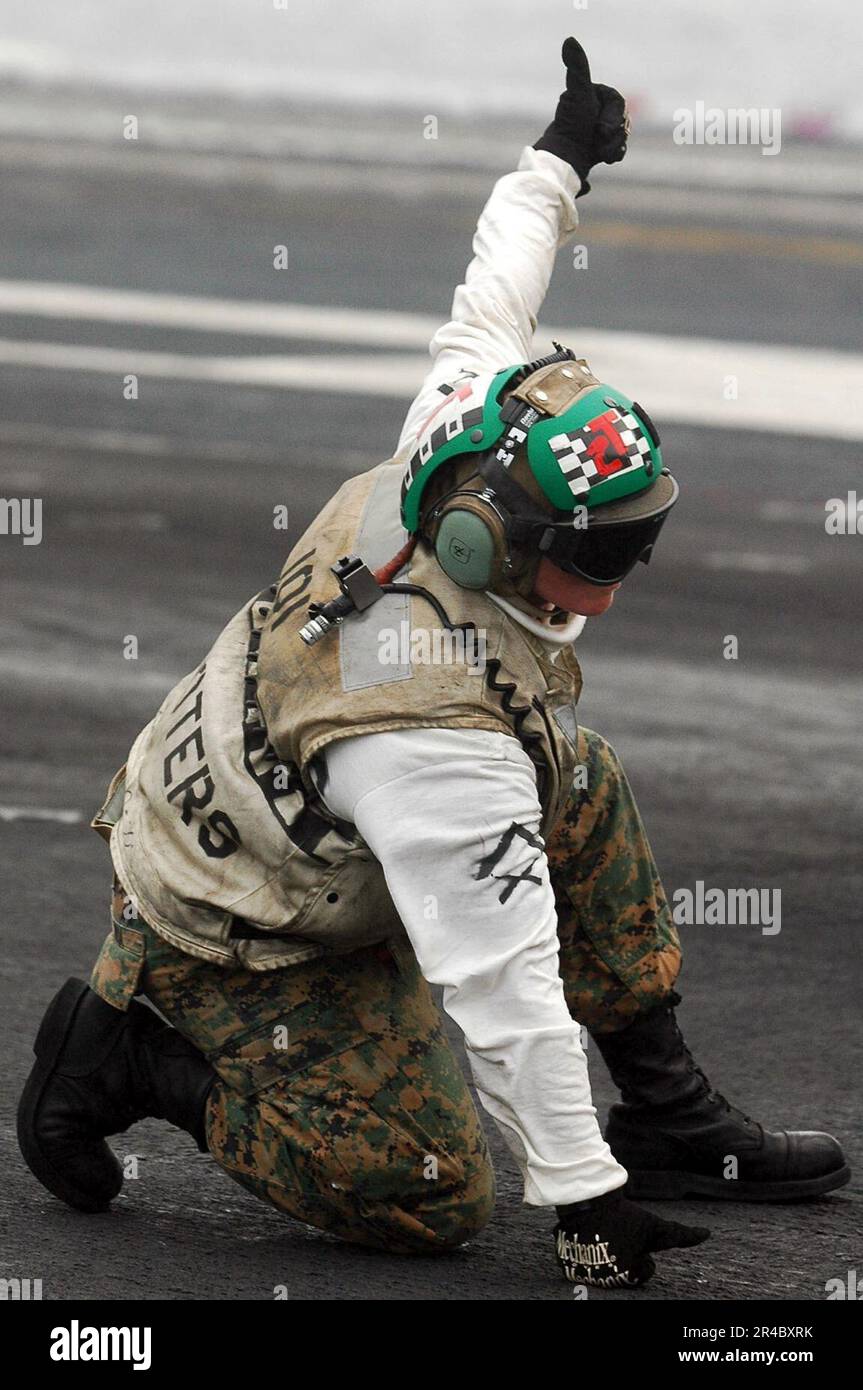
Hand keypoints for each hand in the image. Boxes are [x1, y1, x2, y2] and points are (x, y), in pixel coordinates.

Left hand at [534, 37, 629, 193]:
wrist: (565, 158)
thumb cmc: (571, 124)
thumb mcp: (577, 92)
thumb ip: (577, 67)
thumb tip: (569, 39)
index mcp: (594, 95)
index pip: (618, 102)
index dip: (614, 116)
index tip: (602, 127)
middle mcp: (596, 110)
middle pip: (623, 119)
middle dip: (614, 132)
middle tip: (600, 138)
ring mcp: (599, 129)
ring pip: (622, 134)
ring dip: (613, 144)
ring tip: (598, 150)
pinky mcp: (599, 147)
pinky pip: (619, 148)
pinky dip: (614, 153)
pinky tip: (604, 158)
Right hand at [554, 1189, 709, 1287]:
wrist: (588, 1198)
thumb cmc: (626, 1215)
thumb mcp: (655, 1226)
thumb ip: (682, 1235)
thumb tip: (707, 1233)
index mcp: (628, 1273)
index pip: (641, 1275)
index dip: (641, 1255)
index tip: (633, 1239)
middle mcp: (605, 1279)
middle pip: (621, 1276)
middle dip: (623, 1259)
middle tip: (618, 1237)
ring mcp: (583, 1273)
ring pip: (601, 1273)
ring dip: (604, 1258)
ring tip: (604, 1236)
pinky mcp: (565, 1264)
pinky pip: (577, 1268)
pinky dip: (582, 1257)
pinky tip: (588, 1240)